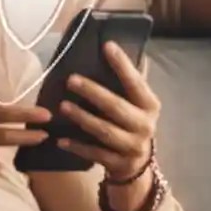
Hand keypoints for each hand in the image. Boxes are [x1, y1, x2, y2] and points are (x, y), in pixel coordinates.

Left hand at [56, 42, 158, 181]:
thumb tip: (115, 47)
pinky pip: (95, 154)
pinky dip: (77, 147)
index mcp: (150, 106)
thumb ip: (131, 81)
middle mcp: (145, 126)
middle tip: (71, 79)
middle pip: (116, 107)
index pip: (136, 82)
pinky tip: (60, 140)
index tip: (107, 45)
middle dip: (93, 93)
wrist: (138, 164)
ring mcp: (133, 147)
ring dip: (83, 118)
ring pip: (104, 131)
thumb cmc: (133, 123)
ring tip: (63, 106)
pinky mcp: (119, 164)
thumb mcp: (139, 104)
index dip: (122, 65)